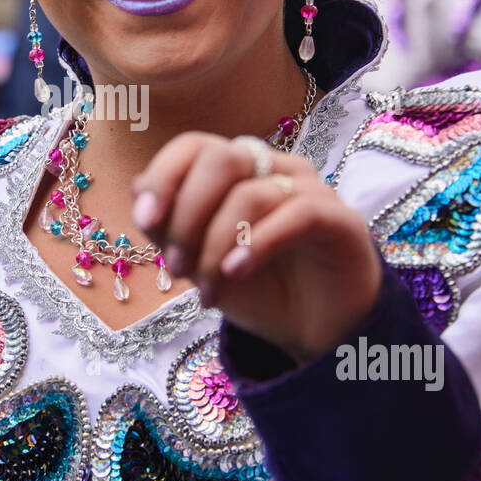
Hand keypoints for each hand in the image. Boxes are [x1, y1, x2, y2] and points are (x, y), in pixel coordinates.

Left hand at [131, 133, 382, 365]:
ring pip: (250, 193)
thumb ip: (169, 228)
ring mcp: (310, 189)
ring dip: (215, 246)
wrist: (313, 334)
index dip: (164, 177)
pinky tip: (236, 272)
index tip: (145, 222)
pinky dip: (257, 243)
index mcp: (240, 171)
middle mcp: (275, 169)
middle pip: (220, 158)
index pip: (195, 146)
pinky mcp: (340, 218)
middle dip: (187, 214)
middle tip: (176, 266)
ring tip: (207, 290)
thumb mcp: (199, 263)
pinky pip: (296, 213)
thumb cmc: (257, 289)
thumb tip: (139, 188)